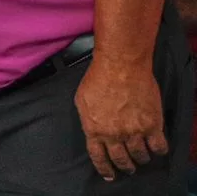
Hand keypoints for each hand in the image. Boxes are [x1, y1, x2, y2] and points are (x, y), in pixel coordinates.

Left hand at [75, 57, 167, 179]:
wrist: (121, 66)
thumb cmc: (98, 78)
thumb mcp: (82, 100)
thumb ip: (87, 119)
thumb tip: (92, 130)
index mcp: (94, 129)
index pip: (98, 157)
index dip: (104, 168)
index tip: (109, 175)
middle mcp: (114, 135)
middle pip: (121, 159)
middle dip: (125, 166)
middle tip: (128, 168)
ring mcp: (134, 131)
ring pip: (140, 156)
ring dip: (141, 159)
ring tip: (142, 157)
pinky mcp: (152, 124)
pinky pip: (159, 146)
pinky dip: (159, 150)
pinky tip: (157, 148)